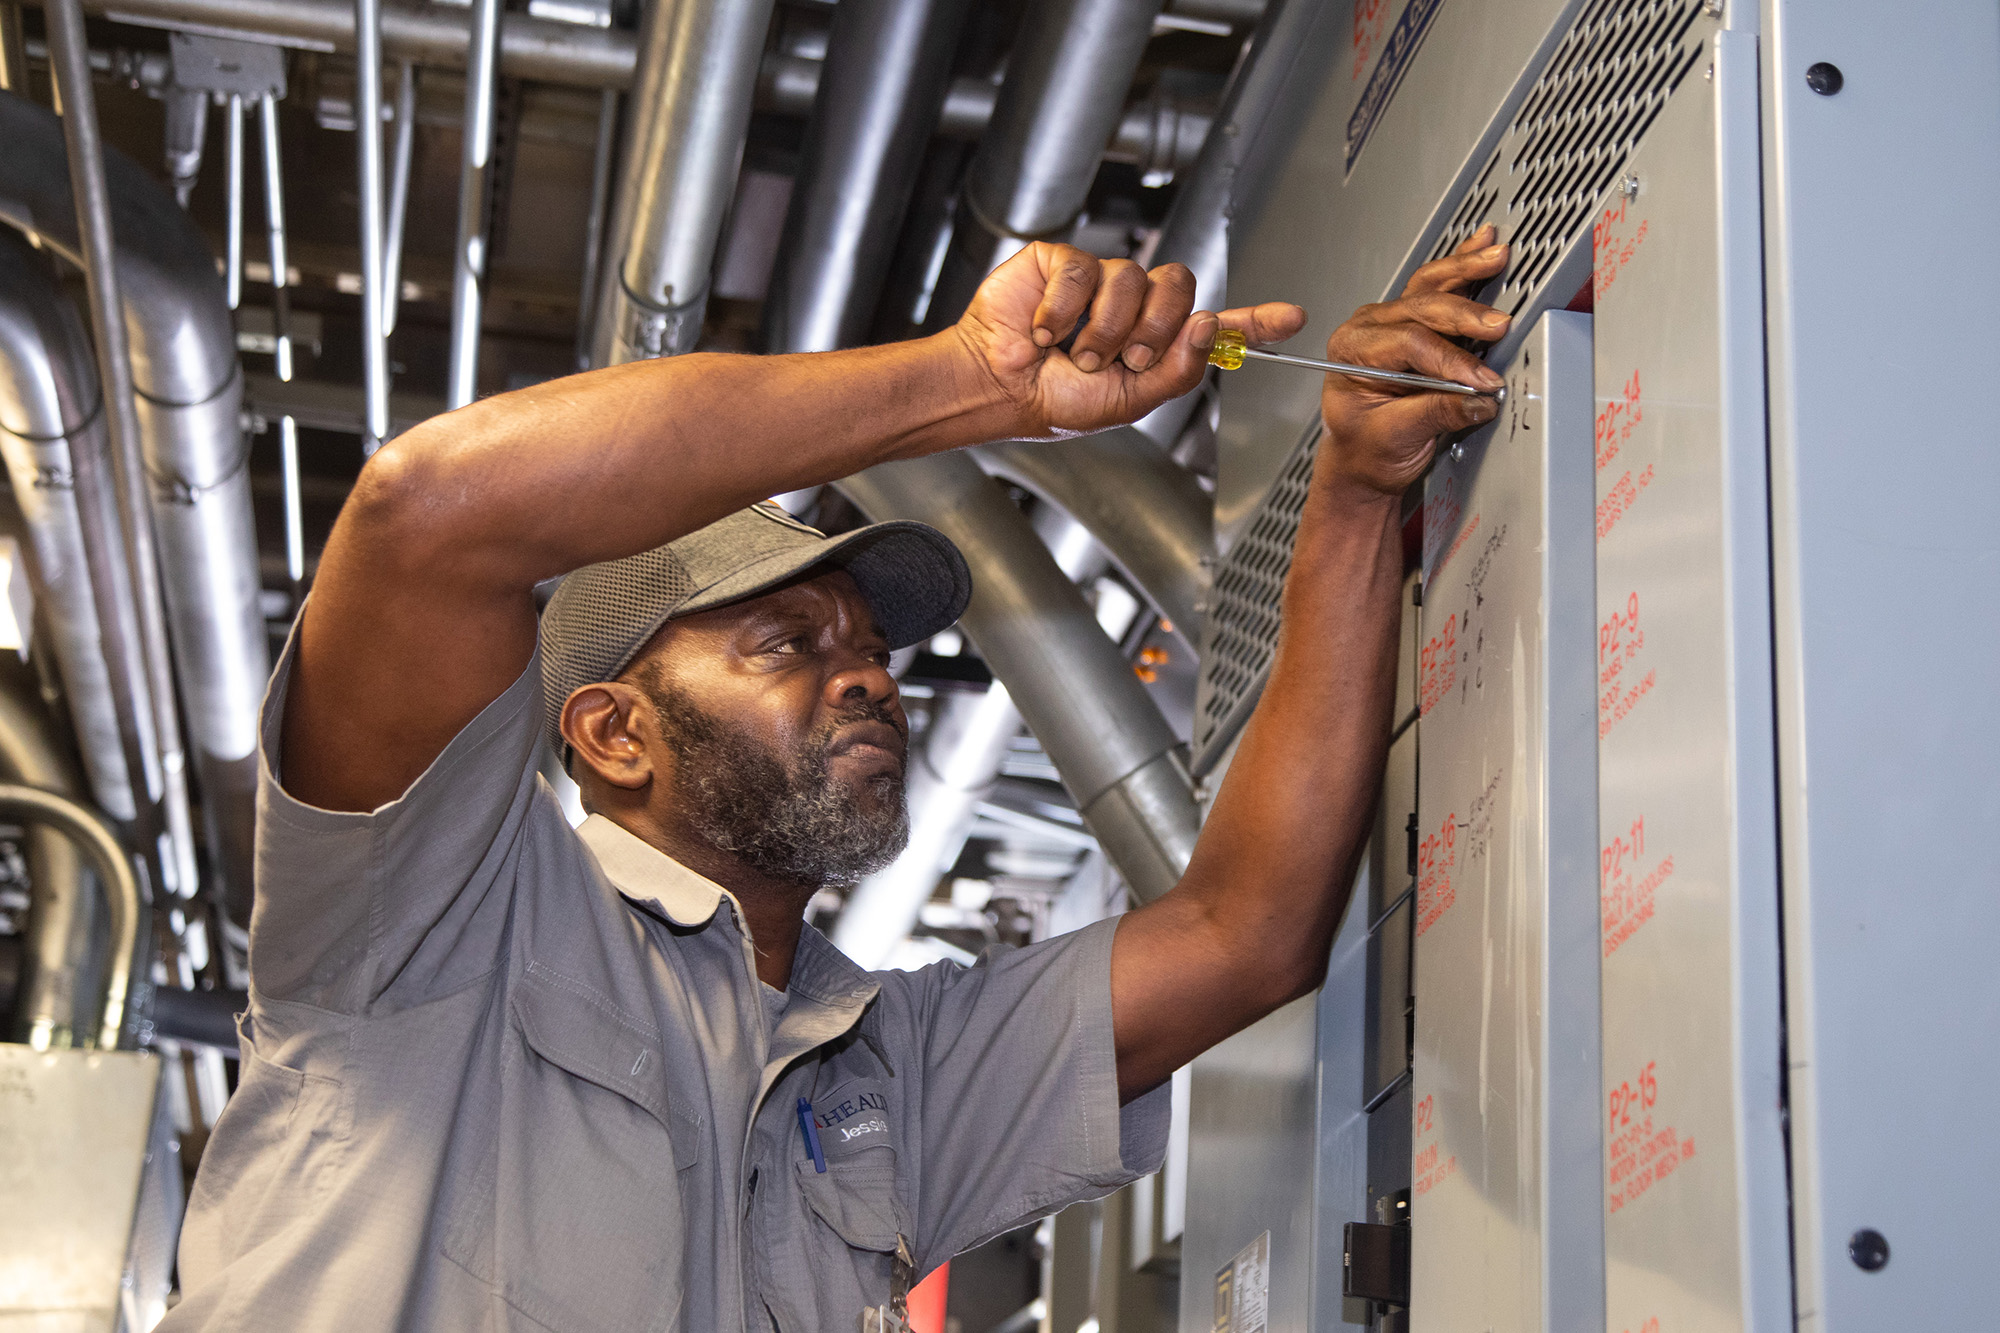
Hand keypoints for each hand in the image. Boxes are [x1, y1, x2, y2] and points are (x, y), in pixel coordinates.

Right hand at [954, 241, 1305, 436]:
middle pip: (1178, 286)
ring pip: (1133, 278)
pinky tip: (1045, 332)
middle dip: (1153, 328)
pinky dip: (1062, 312)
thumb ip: (1177, 369)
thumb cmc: (1057, 400)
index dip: (1255, 321)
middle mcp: (1136, 306)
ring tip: (1078, 354)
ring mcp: (1100, 281)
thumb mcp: (1129, 400)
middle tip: (1123, 359)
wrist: (1001, 389)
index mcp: (1158, 342)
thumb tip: (1210, 325)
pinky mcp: (1062, 262)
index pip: (1216, 327)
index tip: (1291, 320)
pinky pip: (1083, 270)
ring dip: (1105, 329)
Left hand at [1317, 225, 1510, 496]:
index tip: (1481, 380)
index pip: (1408, 342)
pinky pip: (1438, 288)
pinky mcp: (1415, 323)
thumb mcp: (1395, 437)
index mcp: (1351, 351)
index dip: (1450, 360)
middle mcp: (1369, 328)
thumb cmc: (1364, 449)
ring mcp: (1391, 321)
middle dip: (1466, 315)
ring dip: (1466, 269)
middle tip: (1500, 325)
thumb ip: (1436, 413)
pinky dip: (1463, 268)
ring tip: (1496, 256)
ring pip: (1431, 287)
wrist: (1362, 460)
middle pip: (1422, 308)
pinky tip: (1483, 247)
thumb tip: (1477, 399)